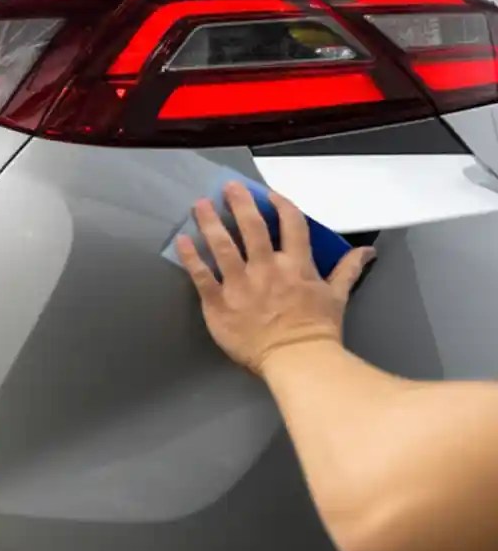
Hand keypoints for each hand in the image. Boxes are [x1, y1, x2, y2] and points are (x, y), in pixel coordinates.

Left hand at [175, 182, 375, 374]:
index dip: (279, 204)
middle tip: (227, 187)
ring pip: (222, 245)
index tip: (267, 194)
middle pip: (252, 227)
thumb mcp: (337, 297)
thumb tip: (367, 251)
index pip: (290, 224)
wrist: (297, 362)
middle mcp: (267, 269)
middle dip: (239, 203)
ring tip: (200, 205)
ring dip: (210, 222)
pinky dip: (190, 256)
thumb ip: (348, 270)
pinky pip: (201, 275)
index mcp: (296, 265)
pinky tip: (182, 240)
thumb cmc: (318, 331)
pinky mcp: (219, 302)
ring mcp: (240, 285)